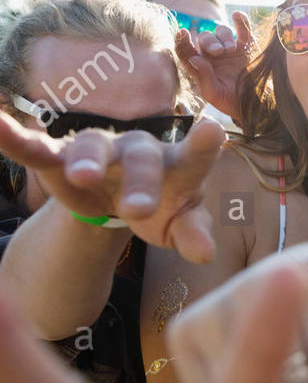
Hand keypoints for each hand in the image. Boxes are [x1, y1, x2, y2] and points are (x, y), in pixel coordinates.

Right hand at [0, 115, 225, 263]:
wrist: (122, 200)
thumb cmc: (164, 207)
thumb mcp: (179, 225)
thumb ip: (193, 234)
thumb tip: (205, 252)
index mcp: (176, 166)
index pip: (194, 156)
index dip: (203, 144)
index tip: (213, 130)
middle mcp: (138, 150)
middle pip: (142, 159)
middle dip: (141, 183)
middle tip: (140, 209)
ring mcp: (99, 150)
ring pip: (93, 147)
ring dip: (88, 161)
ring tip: (84, 178)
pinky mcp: (60, 159)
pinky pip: (38, 146)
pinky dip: (16, 137)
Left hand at [176, 11, 253, 121]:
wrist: (257, 105)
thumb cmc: (232, 102)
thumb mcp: (214, 94)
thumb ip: (203, 77)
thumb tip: (194, 58)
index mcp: (200, 66)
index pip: (186, 49)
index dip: (182, 41)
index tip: (183, 33)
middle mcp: (213, 54)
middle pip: (205, 38)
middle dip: (209, 42)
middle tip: (218, 52)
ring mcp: (230, 48)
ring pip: (221, 32)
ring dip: (224, 36)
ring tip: (231, 48)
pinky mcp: (247, 46)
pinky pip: (243, 29)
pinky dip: (241, 21)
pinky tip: (238, 16)